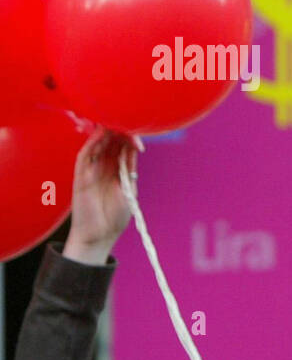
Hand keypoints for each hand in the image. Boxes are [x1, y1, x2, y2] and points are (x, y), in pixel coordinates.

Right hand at [63, 126, 141, 264]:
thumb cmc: (115, 217)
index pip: (123, 146)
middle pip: (111, 140)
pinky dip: (92, 143)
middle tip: (131, 126)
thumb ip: (128, 169)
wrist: (100, 235)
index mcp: (117, 169)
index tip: (141, 142)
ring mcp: (91, 169)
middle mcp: (103, 165)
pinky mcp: (80, 175)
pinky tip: (102, 134)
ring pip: (97, 143)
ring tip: (118, 123)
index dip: (131, 139)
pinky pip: (85, 155)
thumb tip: (134, 148)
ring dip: (108, 132)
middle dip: (122, 131)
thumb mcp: (128, 189)